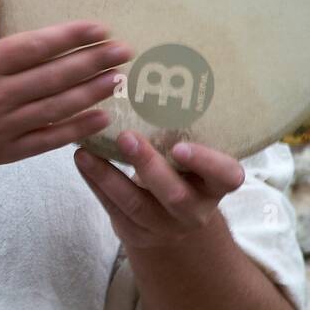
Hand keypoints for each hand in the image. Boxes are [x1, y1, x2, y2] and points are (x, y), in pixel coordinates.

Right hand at [0, 0, 133, 169]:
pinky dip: (75, 130)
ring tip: (118, 80)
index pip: (36, 47)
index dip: (70, 37)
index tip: (99, 28)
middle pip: (55, 76)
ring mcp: (3, 124)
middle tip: (124, 52)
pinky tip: (99, 118)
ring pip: (57, 108)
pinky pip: (47, 140)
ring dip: (91, 93)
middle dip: (93, 62)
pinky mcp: (5, 149)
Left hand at [73, 131, 245, 249]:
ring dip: (108, 176)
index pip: (227, 175)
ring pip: (136, 204)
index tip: (180, 147)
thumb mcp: (193, 158)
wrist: (172, 224)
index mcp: (217, 184)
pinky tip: (82, 161)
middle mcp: (196, 209)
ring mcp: (166, 226)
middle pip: (174, 194)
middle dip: (148, 165)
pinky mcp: (136, 233)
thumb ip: (182, 135)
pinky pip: (114, 209)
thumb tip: (158, 76)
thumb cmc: (183, 173)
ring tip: (87, 151)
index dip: (206, 163)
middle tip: (126, 136)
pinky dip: (96, 183)